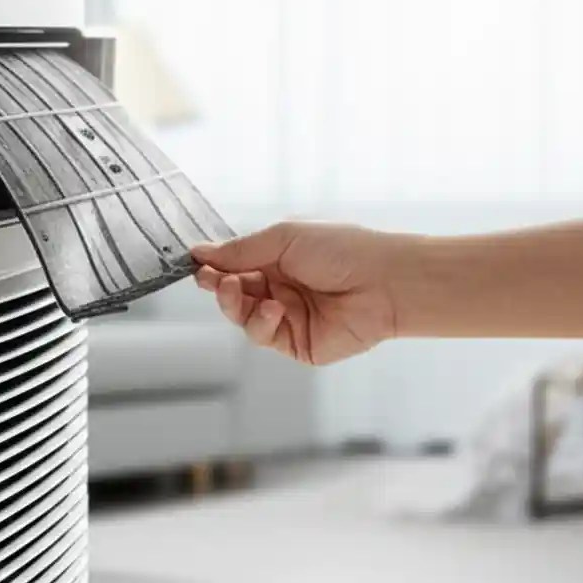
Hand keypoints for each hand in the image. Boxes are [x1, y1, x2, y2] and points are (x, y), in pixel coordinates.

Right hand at [191, 222, 402, 365]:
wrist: (385, 281)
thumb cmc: (342, 249)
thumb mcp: (283, 238)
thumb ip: (240, 250)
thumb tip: (200, 252)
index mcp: (277, 260)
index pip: (234, 267)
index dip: (214, 268)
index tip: (197, 265)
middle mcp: (280, 289)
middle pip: (233, 295)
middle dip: (220, 287)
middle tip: (212, 281)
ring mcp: (288, 318)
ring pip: (243, 318)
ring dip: (235, 306)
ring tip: (241, 292)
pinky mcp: (298, 344)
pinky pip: (264, 337)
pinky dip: (261, 323)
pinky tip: (274, 309)